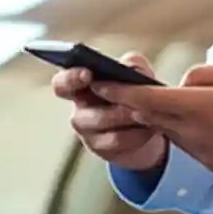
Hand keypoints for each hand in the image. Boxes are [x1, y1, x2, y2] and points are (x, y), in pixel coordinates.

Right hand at [52, 52, 167, 171]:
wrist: (148, 123)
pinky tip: (151, 127)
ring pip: (104, 129)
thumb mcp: (137, 71)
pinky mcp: (102, 150)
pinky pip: (118, 142)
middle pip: (80, 116)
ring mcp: (88, 133)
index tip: (87, 74)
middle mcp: (79, 111)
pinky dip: (137, 133)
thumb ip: (132, 63)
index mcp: (80, 86)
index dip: (70, 79)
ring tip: (148, 112)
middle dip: (108, 109)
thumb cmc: (135, 89)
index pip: (62, 84)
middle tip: (129, 102)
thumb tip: (130, 67)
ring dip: (127, 119)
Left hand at [93, 61, 212, 181]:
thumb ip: (202, 74)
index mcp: (200, 108)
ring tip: (174, 103)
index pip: (147, 100)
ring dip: (167, 119)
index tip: (101, 83)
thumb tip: (183, 83)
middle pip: (155, 118)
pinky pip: (193, 146)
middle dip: (138, 105)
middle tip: (124, 90)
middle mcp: (197, 135)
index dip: (120, 92)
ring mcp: (206, 155)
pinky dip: (190, 132)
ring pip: (173, 133)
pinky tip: (206, 121)